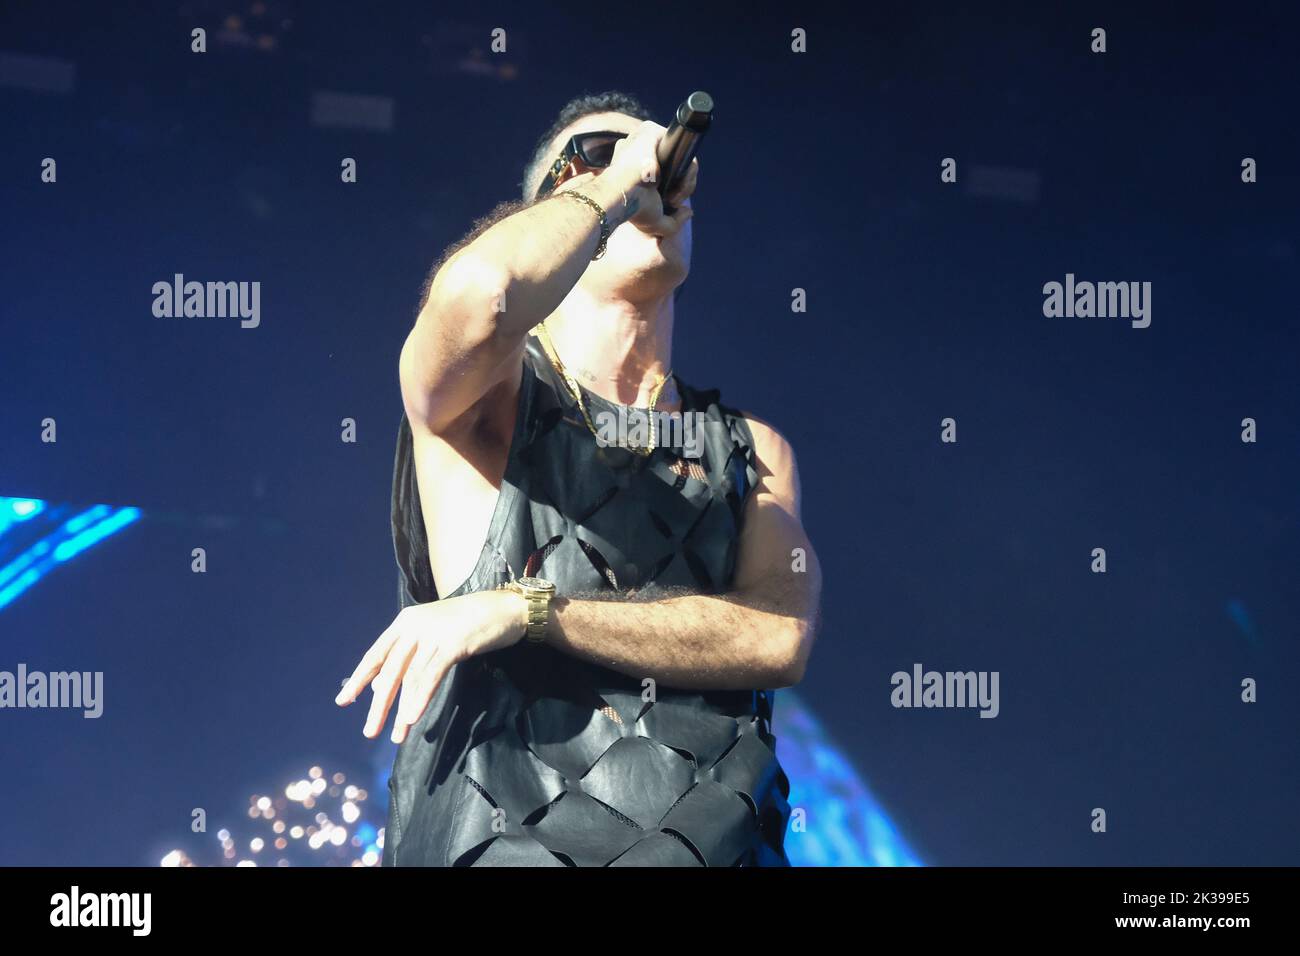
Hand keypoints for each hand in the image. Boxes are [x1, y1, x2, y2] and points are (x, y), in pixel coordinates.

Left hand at [335, 589, 524, 743]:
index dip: (359, 679)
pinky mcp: (452, 643)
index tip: (344, 701)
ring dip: (401, 710)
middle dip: (379, 704)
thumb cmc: (470, 623)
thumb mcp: (433, 634)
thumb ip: (411, 654)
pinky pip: (431, 675)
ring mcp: (432, 633)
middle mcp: (413, 626)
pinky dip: (420, 698)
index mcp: (404, 623)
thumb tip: (384, 685)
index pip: (375, 654)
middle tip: (369, 731)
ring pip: (409, 678)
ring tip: (397, 736)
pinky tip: (414, 717)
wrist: (506, 609)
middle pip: (389, 671)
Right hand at [582, 120, 696, 238]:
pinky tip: (677, 184)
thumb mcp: (653, 223)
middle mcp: (642, 150)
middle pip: (677, 164)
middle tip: (673, 202)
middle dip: (682, 186)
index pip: (668, 170)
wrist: (621, 196)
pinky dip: (687, 169)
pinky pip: (682, 149)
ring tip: (672, 197)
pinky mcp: (652, 132)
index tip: (671, 202)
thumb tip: (689, 211)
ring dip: (685, 181)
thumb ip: (673, 222)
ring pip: (682, 157)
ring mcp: (647, 139)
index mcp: (638, 166)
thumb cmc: (632, 209)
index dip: (676, 187)